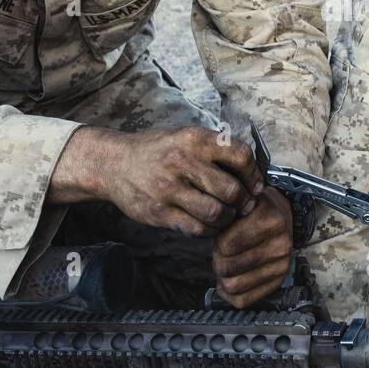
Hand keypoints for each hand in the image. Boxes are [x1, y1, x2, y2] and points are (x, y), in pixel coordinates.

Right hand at [71, 126, 263, 237]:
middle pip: (231, 190)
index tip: (255, 185)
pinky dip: (209, 230)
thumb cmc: (157, 151)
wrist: (113, 163)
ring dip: (227, 219)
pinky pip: (196, 229)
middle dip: (243, 202)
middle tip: (243, 205)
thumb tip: (253, 172)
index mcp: (193, 139)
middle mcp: (181, 162)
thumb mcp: (185, 137)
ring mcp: (168, 189)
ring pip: (216, 213)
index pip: (240, 156)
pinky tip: (207, 224)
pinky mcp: (159, 212)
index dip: (253, 174)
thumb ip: (216, 150)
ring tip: (225, 215)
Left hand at [211, 186, 293, 307]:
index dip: (217, 242)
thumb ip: (225, 215)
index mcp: (272, 221)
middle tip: (223, 252)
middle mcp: (281, 245)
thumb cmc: (255, 211)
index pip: (226, 245)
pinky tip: (232, 278)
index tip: (222, 236)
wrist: (281, 216)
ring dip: (224, 277)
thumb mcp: (241, 203)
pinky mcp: (277, 282)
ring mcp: (281, 266)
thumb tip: (210, 230)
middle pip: (227, 267)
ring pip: (233, 286)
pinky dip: (230, 293)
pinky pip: (243, 300)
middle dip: (218, 259)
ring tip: (229, 263)